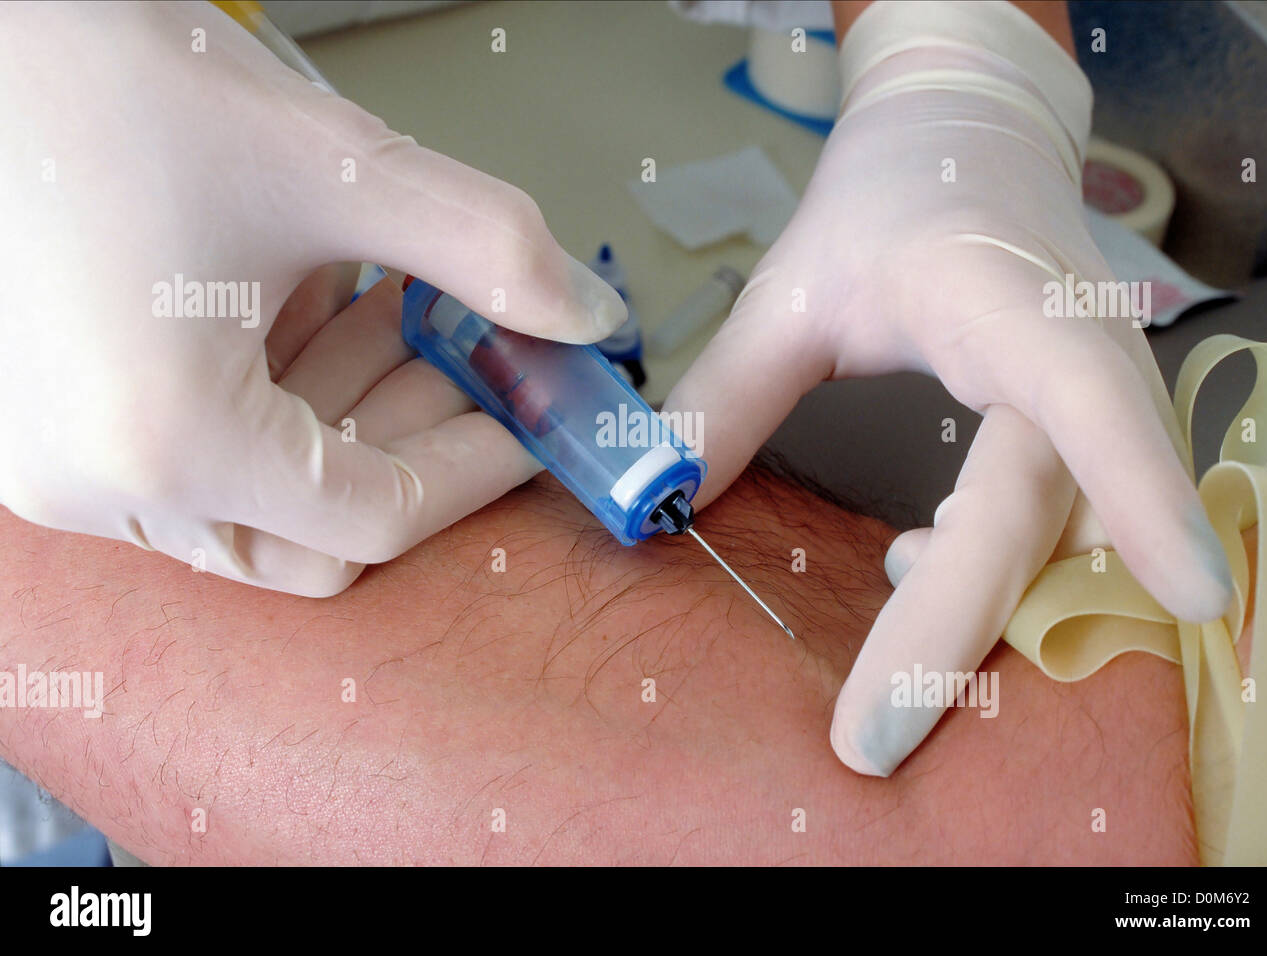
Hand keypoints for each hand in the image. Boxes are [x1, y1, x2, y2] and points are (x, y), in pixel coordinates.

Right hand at [0, 2, 623, 595]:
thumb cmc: (109, 81)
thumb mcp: (334, 167)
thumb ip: (487, 249)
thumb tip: (583, 314)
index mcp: (164, 443)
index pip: (373, 518)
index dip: (474, 465)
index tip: (527, 413)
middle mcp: (98, 482)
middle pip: (314, 535)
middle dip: (411, 447)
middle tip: (469, 365)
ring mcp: (62, 462)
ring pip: (258, 500)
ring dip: (351, 415)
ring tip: (401, 314)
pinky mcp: (50, 427)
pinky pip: (198, 456)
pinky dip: (280, 400)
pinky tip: (322, 310)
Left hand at [663, 0, 1231, 773]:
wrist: (965, 141)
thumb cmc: (885, 203)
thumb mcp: (792, 289)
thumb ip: (728, 394)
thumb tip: (660, 501)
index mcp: (1008, 304)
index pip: (1081, 399)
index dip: (1136, 493)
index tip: (1187, 595)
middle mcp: (1078, 359)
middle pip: (1046, 511)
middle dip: (963, 630)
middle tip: (868, 740)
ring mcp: (1098, 398)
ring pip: (1070, 536)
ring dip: (987, 614)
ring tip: (889, 670)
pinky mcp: (1090, 430)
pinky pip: (1070, 525)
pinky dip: (1001, 576)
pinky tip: (917, 571)